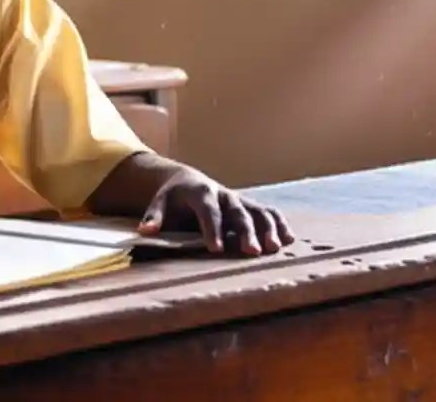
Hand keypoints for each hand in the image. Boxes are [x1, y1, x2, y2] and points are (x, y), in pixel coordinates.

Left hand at [138, 167, 293, 255]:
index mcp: (200, 192)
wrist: (188, 182)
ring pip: (258, 210)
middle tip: (252, 252)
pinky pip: (269, 212)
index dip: (212, 229)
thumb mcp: (160, 203)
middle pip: (238, 212)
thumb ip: (154, 217)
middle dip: (246, 232)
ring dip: (268, 228)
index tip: (216, 249)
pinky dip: (280, 224)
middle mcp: (224, 194)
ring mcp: (239, 199)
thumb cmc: (173, 199)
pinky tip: (289, 240)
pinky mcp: (249, 206)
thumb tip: (146, 232)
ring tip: (275, 248)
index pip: (208, 210)